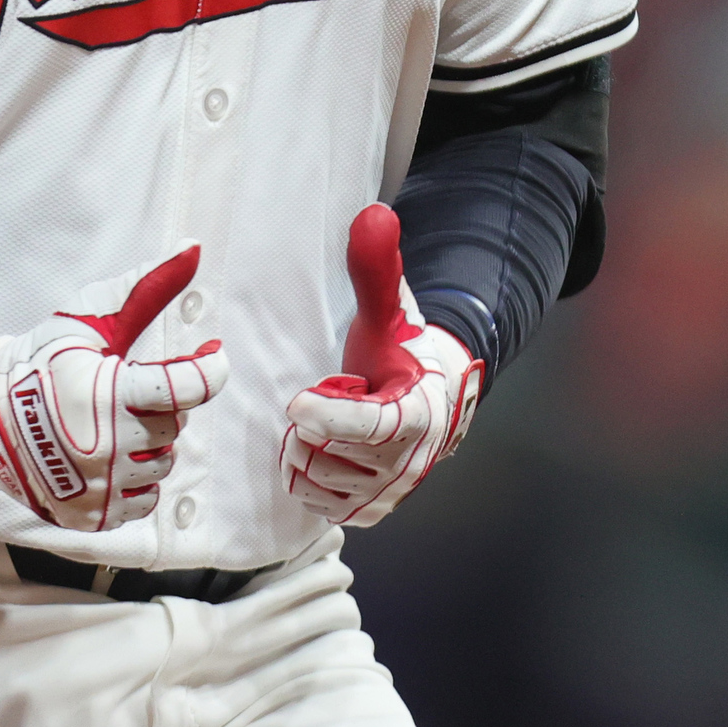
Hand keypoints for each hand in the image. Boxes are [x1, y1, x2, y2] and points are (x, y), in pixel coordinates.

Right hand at [0, 244, 227, 531]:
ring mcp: (99, 486)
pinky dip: (134, 481)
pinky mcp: (91, 516)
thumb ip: (146, 289)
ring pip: (162, 466)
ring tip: (111, 426)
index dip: (210, 370)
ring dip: (148, 445)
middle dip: (158, 407)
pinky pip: (143, 502)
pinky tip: (108, 458)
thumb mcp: (90, 320)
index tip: (213, 356)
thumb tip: (193, 249)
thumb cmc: (41, 362)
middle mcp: (109, 446)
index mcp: (111, 394)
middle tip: (124, 393)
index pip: (187, 389)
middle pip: (174, 427)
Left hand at [281, 204, 482, 528]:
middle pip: (328, 451)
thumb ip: (377, 267)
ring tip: (333, 416)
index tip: (298, 401)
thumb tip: (374, 214)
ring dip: (308, 443)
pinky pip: (312, 499)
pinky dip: (307, 471)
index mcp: (419, 414)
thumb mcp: (390, 308)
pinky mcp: (367, 512)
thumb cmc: (401, 348)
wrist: (429, 396)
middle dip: (314, 420)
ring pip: (314, 476)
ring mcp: (388, 494)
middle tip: (336, 392)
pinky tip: (325, 442)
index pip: (370, 427)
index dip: (330, 415)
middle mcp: (409, 464)